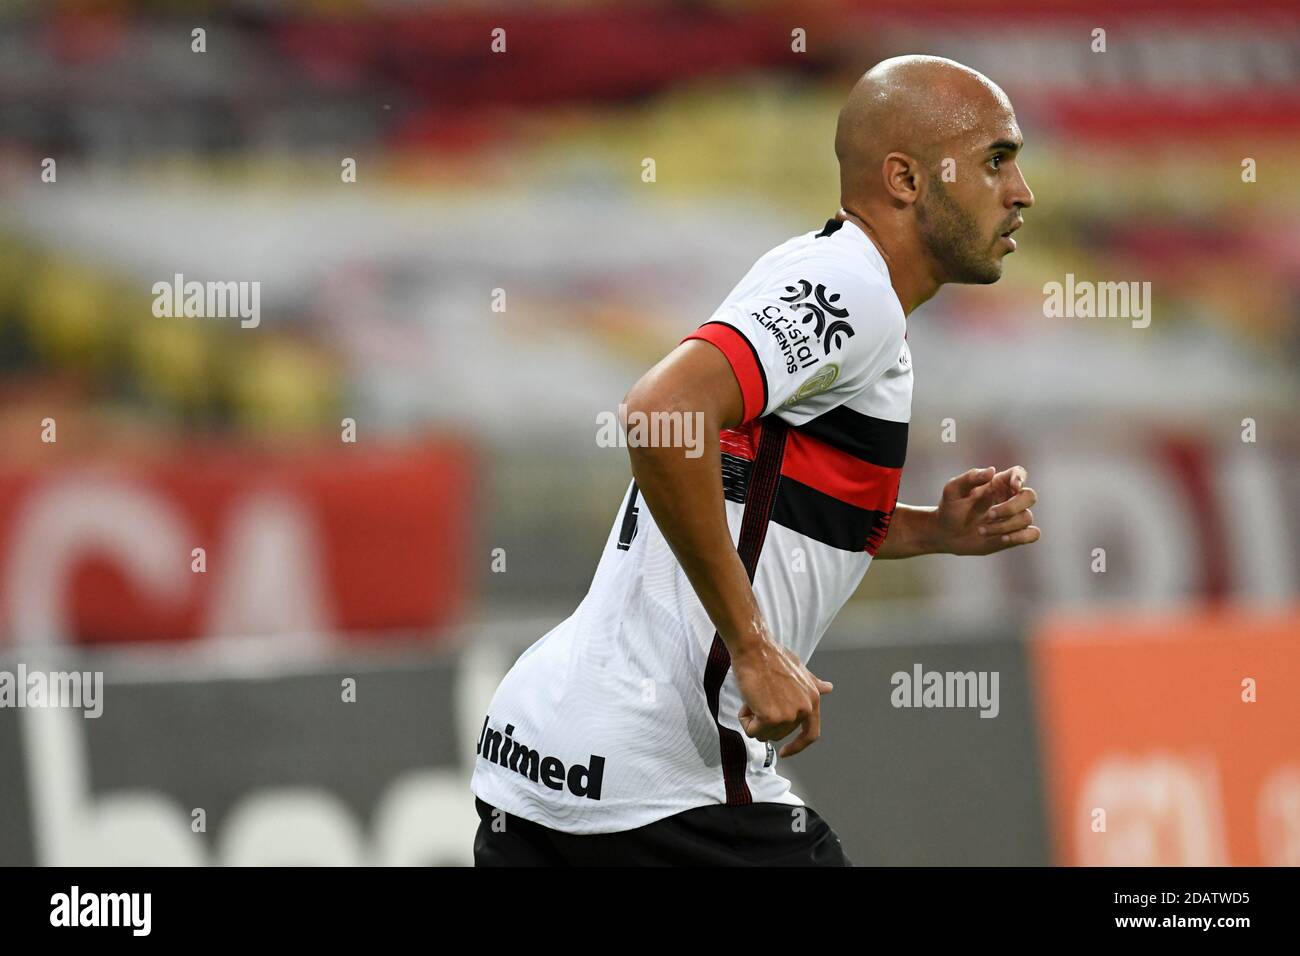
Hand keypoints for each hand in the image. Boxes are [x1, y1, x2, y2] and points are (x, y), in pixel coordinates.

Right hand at [732, 638, 832, 758]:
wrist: (755, 648)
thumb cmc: (772, 656)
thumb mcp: (799, 670)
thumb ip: (813, 684)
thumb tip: (828, 688)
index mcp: (813, 700)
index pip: (811, 734)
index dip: (798, 746)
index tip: (785, 752)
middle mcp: (805, 709)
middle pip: (778, 735)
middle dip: (763, 722)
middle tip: (757, 700)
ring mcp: (789, 715)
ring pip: (764, 735)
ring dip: (753, 720)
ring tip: (753, 696)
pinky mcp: (771, 718)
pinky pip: (752, 732)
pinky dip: (744, 720)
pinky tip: (746, 701)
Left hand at [934, 465, 1040, 555]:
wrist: (946, 534)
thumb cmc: (950, 508)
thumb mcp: (953, 490)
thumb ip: (970, 478)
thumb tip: (991, 471)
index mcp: (998, 483)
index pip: (1019, 473)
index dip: (1021, 478)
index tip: (1014, 487)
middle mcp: (1009, 498)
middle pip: (1029, 496)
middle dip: (1011, 507)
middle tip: (988, 515)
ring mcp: (1014, 517)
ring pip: (1026, 517)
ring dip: (1004, 525)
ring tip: (980, 530)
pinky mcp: (1015, 534)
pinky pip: (1033, 534)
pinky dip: (1021, 536)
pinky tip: (1002, 538)